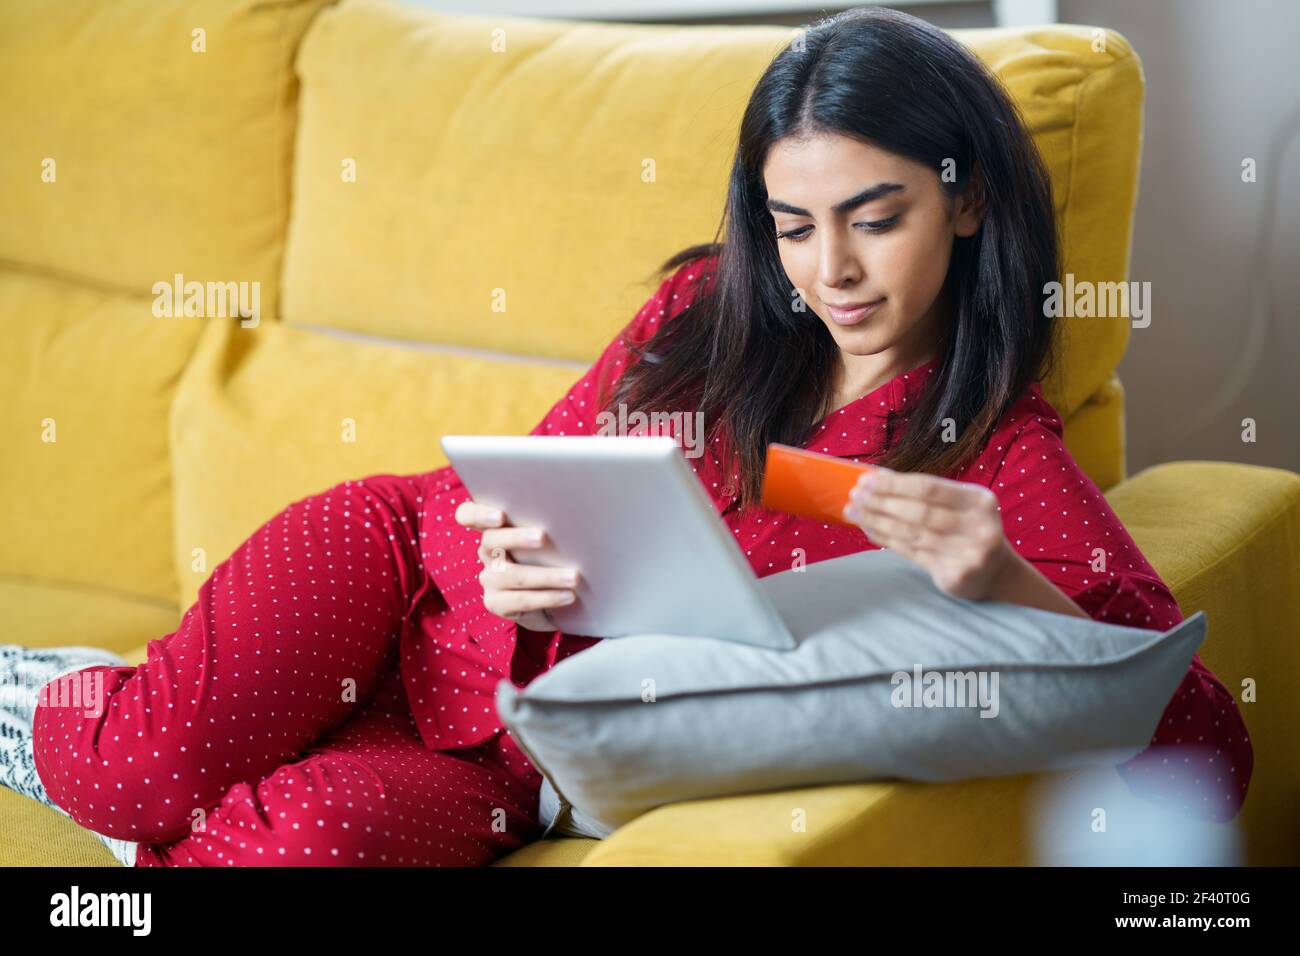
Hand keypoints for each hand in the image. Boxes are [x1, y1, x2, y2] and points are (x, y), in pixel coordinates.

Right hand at [453, 500, 581, 631]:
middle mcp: (487, 552)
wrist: (553, 601)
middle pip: (491, 540)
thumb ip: (548, 527)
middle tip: (542, 537)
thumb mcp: (549, 541)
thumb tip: (571, 519)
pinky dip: (547, 597)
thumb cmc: (553, 558)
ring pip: (510, 574)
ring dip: (545, 575)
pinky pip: (520, 600)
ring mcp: (489, 578)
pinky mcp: (496, 603)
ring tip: (573, 577)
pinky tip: (568, 596)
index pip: (468, 515)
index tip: (500, 516)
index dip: (478, 514)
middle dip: (517, 537)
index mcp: (494, 528)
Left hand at [841, 466, 1014, 600]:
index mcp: (978, 501)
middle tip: (854, 496)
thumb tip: (879, 477)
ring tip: (854, 512)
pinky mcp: (954, 574)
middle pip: (918, 511)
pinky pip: (911, 553)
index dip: (894, 483)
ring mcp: (968, 552)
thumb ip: (927, 494)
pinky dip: (885, 540)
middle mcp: (977, 526)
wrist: (997, 574)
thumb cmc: (968, 530)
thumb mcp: (959, 506)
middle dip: (881, 502)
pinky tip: (870, 530)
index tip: (866, 479)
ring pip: (910, 533)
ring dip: (876, 521)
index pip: (928, 487)